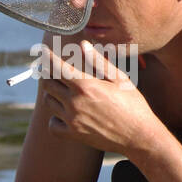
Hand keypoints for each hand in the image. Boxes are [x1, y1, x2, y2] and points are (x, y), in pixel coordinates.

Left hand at [41, 39, 157, 156]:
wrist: (139, 136)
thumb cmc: (133, 104)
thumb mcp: (120, 79)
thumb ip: (99, 62)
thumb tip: (83, 45)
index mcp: (86, 85)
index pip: (56, 66)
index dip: (47, 57)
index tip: (43, 52)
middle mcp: (75, 102)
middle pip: (48, 83)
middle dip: (49, 74)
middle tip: (55, 71)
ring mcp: (72, 120)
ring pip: (49, 102)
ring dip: (53, 94)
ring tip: (65, 91)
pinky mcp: (73, 135)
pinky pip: (52, 125)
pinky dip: (55, 118)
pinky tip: (65, 114)